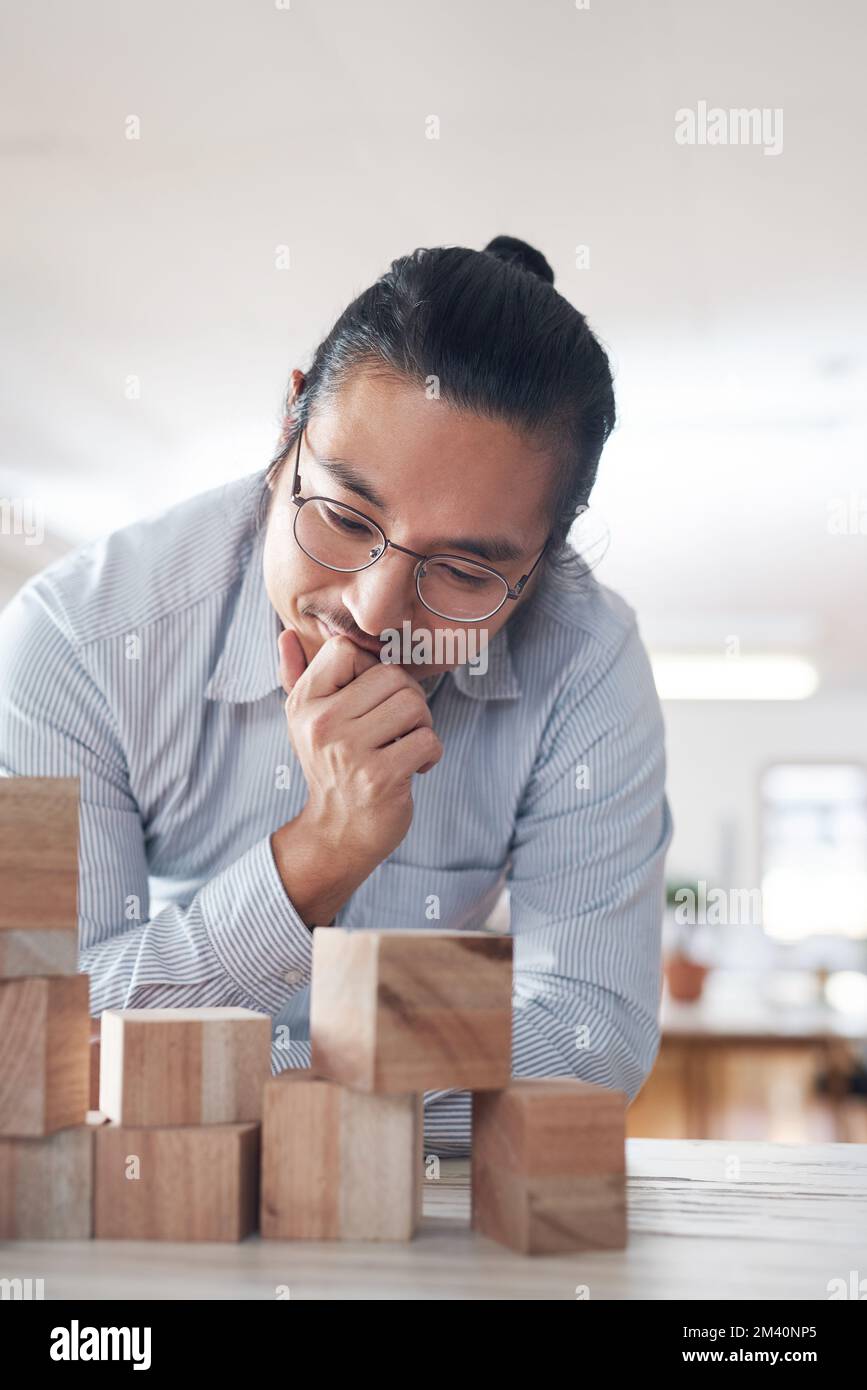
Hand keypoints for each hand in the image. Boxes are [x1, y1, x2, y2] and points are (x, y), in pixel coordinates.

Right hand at [270, 627, 442, 924]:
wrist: (337, 834)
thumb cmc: (330, 769)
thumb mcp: (304, 722)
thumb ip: (296, 676)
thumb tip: (287, 635)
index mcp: (305, 704)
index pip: (346, 650)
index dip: (370, 668)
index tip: (371, 698)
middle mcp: (322, 724)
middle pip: (392, 676)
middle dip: (408, 699)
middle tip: (399, 727)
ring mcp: (350, 752)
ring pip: (414, 705)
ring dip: (422, 725)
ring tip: (405, 745)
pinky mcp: (380, 777)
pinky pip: (427, 740)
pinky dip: (431, 753)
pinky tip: (414, 767)